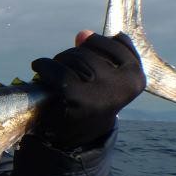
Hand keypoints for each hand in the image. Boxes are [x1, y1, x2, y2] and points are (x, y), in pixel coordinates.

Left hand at [31, 31, 144, 149]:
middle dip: (73, 54)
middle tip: (65, 69)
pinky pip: (57, 69)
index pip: (117, 42)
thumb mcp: (107, 78)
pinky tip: (39, 69)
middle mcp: (124, 84)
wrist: (75, 141)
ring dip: (58, 62)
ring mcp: (101, 90)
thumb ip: (101, 53)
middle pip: (90, 49)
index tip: (86, 49)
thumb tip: (82, 34)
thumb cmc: (91, 102)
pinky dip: (43, 66)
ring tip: (56, 77)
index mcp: (136, 78)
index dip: (97, 43)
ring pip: (73, 57)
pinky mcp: (77, 96)